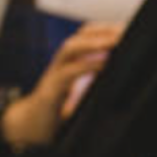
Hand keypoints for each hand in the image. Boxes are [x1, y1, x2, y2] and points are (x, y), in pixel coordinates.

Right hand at [2, 22, 122, 147]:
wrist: (29, 128)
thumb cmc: (55, 111)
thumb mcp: (78, 94)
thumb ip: (92, 84)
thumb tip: (116, 78)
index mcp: (68, 63)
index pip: (85, 37)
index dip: (104, 30)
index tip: (126, 27)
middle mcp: (60, 65)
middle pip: (79, 37)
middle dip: (101, 31)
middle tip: (124, 30)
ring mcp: (53, 76)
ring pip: (69, 49)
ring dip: (92, 43)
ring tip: (112, 42)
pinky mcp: (50, 93)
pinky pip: (66, 75)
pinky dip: (85, 67)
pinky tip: (101, 65)